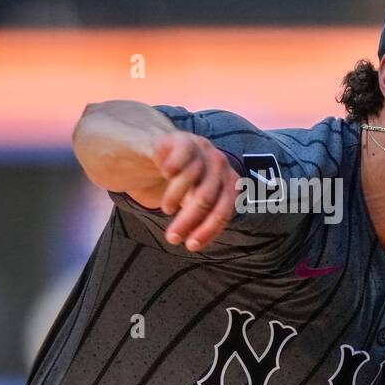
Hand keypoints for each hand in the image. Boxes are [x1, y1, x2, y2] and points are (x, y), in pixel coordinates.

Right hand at [151, 131, 238, 251]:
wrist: (156, 149)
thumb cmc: (178, 181)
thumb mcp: (193, 200)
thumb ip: (201, 217)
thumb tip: (195, 241)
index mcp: (228, 182)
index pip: (224, 209)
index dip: (209, 229)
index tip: (191, 246)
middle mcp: (219, 164)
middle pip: (207, 197)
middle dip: (189, 221)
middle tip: (172, 238)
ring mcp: (201, 150)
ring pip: (193, 177)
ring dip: (176, 197)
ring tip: (166, 210)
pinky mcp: (181, 139)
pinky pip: (182, 153)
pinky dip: (174, 166)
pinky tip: (165, 174)